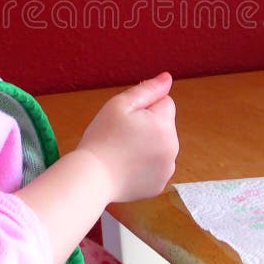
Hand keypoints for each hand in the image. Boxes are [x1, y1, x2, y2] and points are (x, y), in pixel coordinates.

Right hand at [77, 72, 178, 202]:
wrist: (91, 178)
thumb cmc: (101, 137)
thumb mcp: (120, 104)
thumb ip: (147, 90)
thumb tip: (167, 78)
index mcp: (164, 125)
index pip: (165, 102)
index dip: (145, 107)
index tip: (127, 119)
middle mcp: (172, 148)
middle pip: (164, 125)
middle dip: (148, 126)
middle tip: (122, 136)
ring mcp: (167, 169)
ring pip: (161, 146)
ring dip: (148, 145)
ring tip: (122, 152)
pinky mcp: (159, 185)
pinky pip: (156, 167)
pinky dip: (144, 166)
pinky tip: (126, 168)